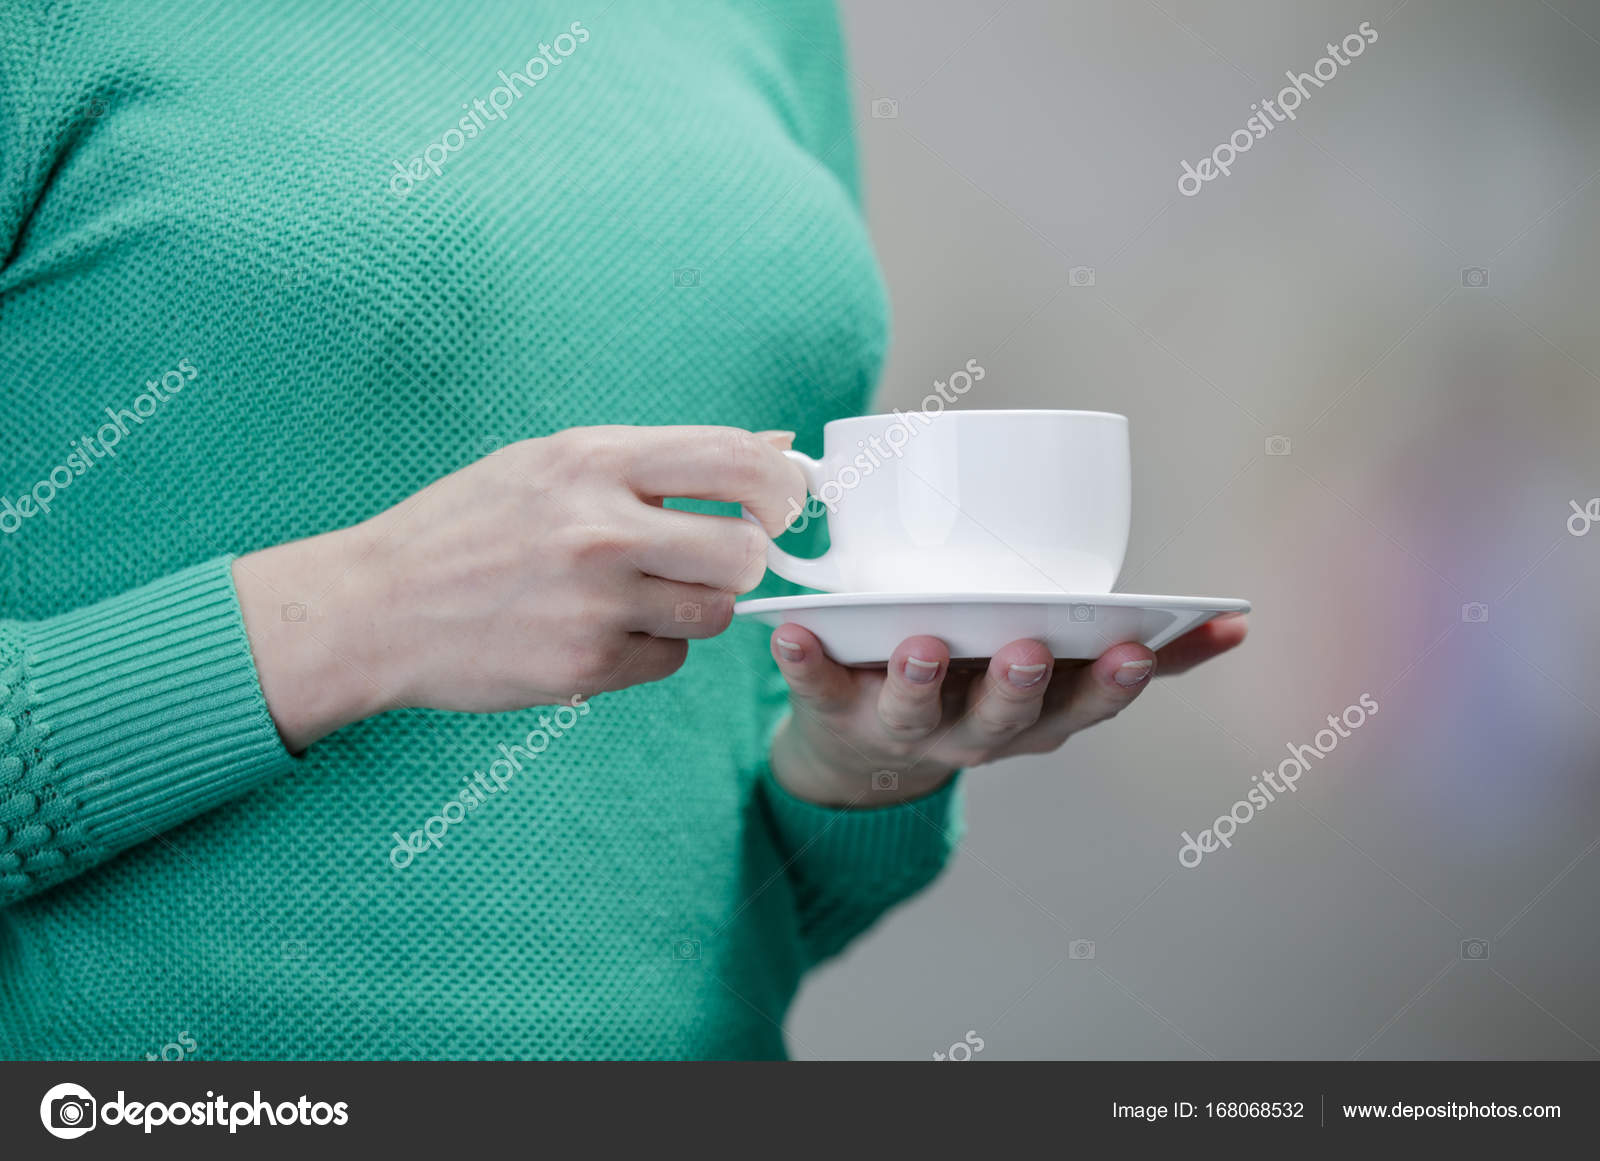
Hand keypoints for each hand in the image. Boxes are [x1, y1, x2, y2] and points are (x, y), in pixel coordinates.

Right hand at [234, 426, 804, 749]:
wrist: (376, 607)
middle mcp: (600, 528)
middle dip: (745, 559)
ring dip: (696, 606)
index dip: (782, 485)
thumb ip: (662, 457)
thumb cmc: (469, 526)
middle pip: (745, 551)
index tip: (787, 503)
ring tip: (642, 594)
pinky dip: (650, 648)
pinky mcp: (586, 665)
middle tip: (718, 559)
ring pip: (714, 613)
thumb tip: (776, 444)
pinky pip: (668, 659)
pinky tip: (600, 630)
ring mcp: (594, 602)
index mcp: (593, 460)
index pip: (737, 461)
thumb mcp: (554, 462)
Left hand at [767, 615, 1248, 805]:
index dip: (1112, 684)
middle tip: (1028, 648)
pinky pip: (818, 689)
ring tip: (924, 643)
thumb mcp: (1068, 681)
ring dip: (923, 679)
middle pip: (1004, 719)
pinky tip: (790, 632)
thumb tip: (1236, 627)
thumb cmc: (984, 689)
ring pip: (918, 712)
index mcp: (1037, 718)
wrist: (870, 752)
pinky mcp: (836, 708)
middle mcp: (974, 732)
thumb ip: (1150, 655)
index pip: (1086, 707)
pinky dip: (803, 662)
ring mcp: (904, 724)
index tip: (1137, 647)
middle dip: (1020, 687)